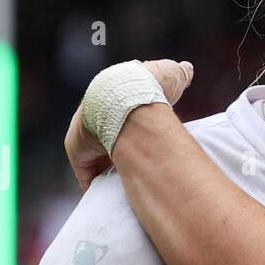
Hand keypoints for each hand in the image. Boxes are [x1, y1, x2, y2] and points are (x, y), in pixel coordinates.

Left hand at [65, 58, 193, 190]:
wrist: (124, 97)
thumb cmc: (149, 85)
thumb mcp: (169, 75)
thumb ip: (178, 74)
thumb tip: (187, 69)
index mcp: (113, 101)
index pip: (119, 120)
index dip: (130, 135)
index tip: (141, 146)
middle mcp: (95, 117)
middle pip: (105, 142)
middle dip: (117, 155)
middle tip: (134, 170)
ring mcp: (84, 134)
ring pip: (95, 159)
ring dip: (105, 172)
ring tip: (123, 186)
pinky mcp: (77, 151)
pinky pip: (85, 173)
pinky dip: (93, 184)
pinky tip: (105, 196)